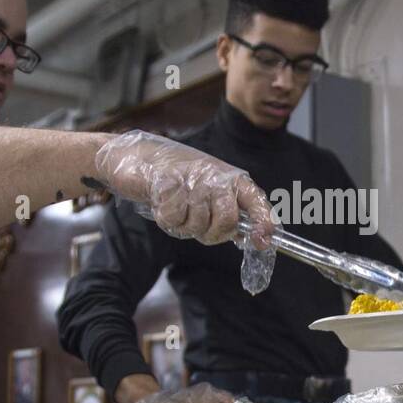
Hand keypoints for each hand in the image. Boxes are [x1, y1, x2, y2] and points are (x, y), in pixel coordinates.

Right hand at [96, 130, 274, 247]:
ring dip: (184, 225)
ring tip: (178, 209)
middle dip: (212, 233)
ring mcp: (193, 178)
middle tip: (198, 226)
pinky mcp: (168, 182)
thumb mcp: (209, 194)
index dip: (262, 222)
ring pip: (198, 224)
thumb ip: (230, 212)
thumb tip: (255, 238)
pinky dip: (166, 219)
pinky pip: (173, 219)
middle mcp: (216, 176)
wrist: (140, 160)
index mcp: (230, 178)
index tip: (262, 241)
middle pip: (227, 220)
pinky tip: (163, 204)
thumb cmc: (178, 181)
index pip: (255, 199)